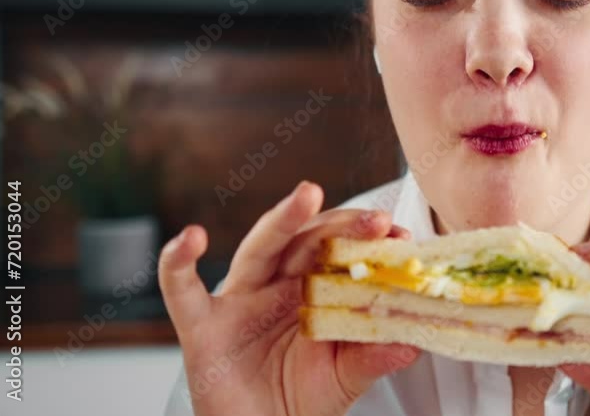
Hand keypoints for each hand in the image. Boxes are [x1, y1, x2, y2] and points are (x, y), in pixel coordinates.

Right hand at [158, 181, 419, 415]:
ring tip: (308, 194)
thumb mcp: (345, 378)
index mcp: (313, 291)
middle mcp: (277, 286)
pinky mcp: (201, 326)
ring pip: (258, 249)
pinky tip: (190, 238)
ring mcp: (238, 301)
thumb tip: (412, 342)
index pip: (342, 251)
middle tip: (375, 219)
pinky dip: (177, 262)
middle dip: (340, 225)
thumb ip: (372, 358)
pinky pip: (182, 290)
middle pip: (306, 241)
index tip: (400, 235)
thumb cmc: (300, 402)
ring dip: (282, 219)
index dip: (367, 240)